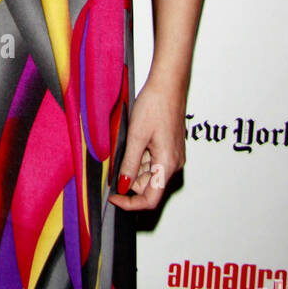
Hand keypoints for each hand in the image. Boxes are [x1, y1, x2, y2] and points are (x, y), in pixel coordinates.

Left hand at [108, 78, 185, 211]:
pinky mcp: (170, 148)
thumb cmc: (155, 105)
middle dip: (130, 178)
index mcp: (167, 164)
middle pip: (148, 186)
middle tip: (117, 157)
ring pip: (150, 173)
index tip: (113, 197)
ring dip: (135, 165)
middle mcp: (174, 164)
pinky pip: (154, 161)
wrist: (168, 84)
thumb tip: (123, 186)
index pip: (150, 199)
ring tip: (129, 140)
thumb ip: (129, 164)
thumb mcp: (136, 136)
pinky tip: (136, 138)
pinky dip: (141, 156)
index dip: (130, 203)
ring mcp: (173, 156)